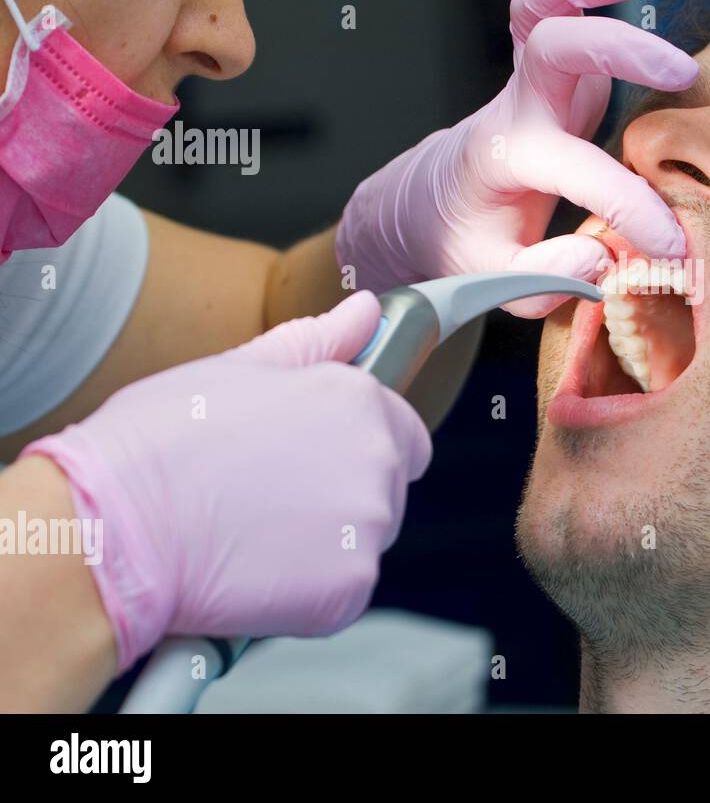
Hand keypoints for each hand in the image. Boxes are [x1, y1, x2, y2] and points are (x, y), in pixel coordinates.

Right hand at [21, 292, 430, 671]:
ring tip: (250, 533)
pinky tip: (251, 572)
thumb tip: (366, 311)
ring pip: (362, 540)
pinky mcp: (348, 590)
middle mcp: (377, 459)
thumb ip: (317, 340)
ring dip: (322, 543)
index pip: (404, 432)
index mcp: (359, 400)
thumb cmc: (159, 442)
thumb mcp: (238, 368)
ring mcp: (368, 528)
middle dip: (339, 494)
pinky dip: (306, 592)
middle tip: (264, 497)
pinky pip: (342, 593)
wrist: (111, 530)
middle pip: (385, 489)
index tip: (314, 459)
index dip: (359, 446)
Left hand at [336, 0, 698, 316]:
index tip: (670, 243)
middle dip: (620, 50)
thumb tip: (601, 255)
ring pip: (539, 9)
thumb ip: (546, 275)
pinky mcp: (541, 69)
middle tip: (683, 74)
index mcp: (504, 162)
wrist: (430, 206)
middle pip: (552, 52)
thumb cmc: (470, 244)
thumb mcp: (497, 280)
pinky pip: (548, 6)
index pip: (574, 171)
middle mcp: (515, 111)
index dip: (629, 206)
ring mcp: (528, 83)